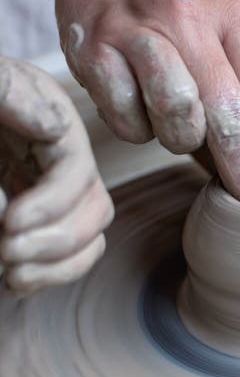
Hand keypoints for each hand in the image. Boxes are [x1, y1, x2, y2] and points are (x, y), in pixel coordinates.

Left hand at [0, 58, 112, 295]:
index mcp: (50, 117)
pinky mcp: (33, 205)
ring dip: (58, 266)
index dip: (53, 204)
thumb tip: (56, 128)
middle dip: (58, 241)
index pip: (77, 172)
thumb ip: (12, 94)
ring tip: (13, 275)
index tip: (8, 224)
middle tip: (7, 252)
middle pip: (95, 209)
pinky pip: (66, 247)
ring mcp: (50, 182)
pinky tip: (15, 282)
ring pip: (89, 235)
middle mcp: (62, 153)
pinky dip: (50, 273)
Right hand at [53, 0, 239, 207]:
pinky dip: (140, 130)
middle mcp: (186, 22)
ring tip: (189, 130)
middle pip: (229, 125)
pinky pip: (127, 122)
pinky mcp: (92, 54)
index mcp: (233, 11)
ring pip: (177, 123)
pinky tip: (146, 110)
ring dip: (187, 143)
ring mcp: (136, 38)